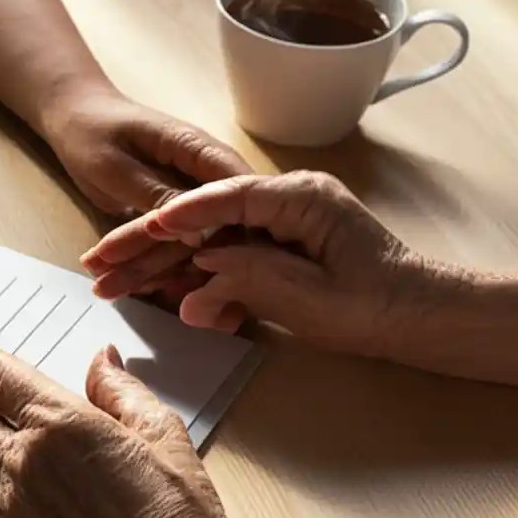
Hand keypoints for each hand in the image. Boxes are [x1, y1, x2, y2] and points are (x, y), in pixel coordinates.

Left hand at [40, 91, 255, 309]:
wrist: (73, 119)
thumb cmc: (93, 132)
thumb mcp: (118, 166)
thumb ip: (157, 197)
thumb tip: (198, 235)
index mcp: (201, 151)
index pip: (240, 193)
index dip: (239, 233)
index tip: (223, 273)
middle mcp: (204, 177)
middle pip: (217, 227)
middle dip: (192, 265)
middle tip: (165, 296)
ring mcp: (190, 200)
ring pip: (188, 245)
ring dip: (159, 273)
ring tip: (125, 293)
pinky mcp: (172, 218)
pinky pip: (170, 248)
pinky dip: (150, 269)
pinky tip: (130, 289)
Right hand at [81, 171, 454, 355]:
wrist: (419, 318)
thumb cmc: (379, 305)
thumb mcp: (315, 297)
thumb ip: (254, 278)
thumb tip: (199, 276)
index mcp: (299, 199)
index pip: (224, 198)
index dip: (180, 217)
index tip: (142, 229)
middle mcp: (281, 203)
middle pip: (199, 220)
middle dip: (145, 244)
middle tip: (98, 263)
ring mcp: (273, 227)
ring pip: (201, 244)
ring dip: (155, 266)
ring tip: (108, 283)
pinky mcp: (271, 251)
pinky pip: (222, 263)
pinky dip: (192, 284)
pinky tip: (161, 300)